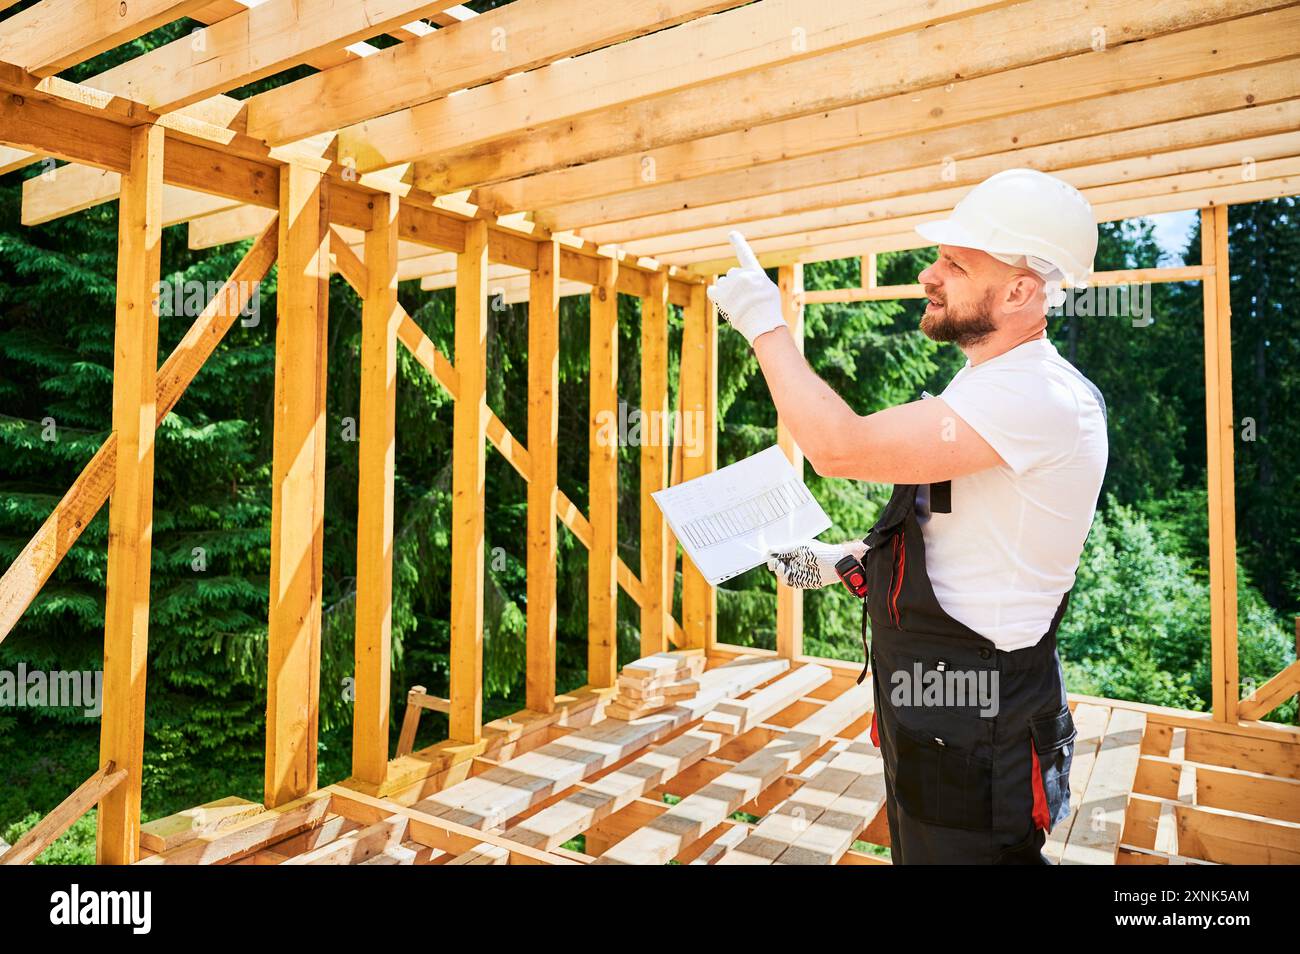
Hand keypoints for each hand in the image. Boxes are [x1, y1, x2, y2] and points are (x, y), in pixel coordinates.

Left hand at [706, 231, 786, 345]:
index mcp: (754, 272)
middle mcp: (741, 275)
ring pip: (723, 283)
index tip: (731, 234)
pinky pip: (712, 290)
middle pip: (732, 274)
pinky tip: (724, 302)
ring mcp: (730, 285)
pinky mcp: (720, 296)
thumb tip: (746, 282)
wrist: (763, 324)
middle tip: (744, 299)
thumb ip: (756, 281)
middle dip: (735, 284)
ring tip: (737, 304)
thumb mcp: (769, 291)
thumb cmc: (768, 311)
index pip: (745, 254)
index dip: (738, 242)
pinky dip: (716, 296)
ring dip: (726, 291)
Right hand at [766, 538, 867, 588]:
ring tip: (780, 566)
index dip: (771, 555)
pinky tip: (786, 573)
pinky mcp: (800, 581)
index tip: (766, 555)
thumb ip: (784, 549)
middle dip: (772, 563)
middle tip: (773, 562)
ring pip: (781, 573)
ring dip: (778, 570)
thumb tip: (769, 550)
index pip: (777, 554)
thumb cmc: (819, 552)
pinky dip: (784, 578)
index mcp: (793, 552)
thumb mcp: (800, 548)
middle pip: (776, 564)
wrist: (833, 563)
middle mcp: (794, 562)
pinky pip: (788, 581)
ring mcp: (796, 572)